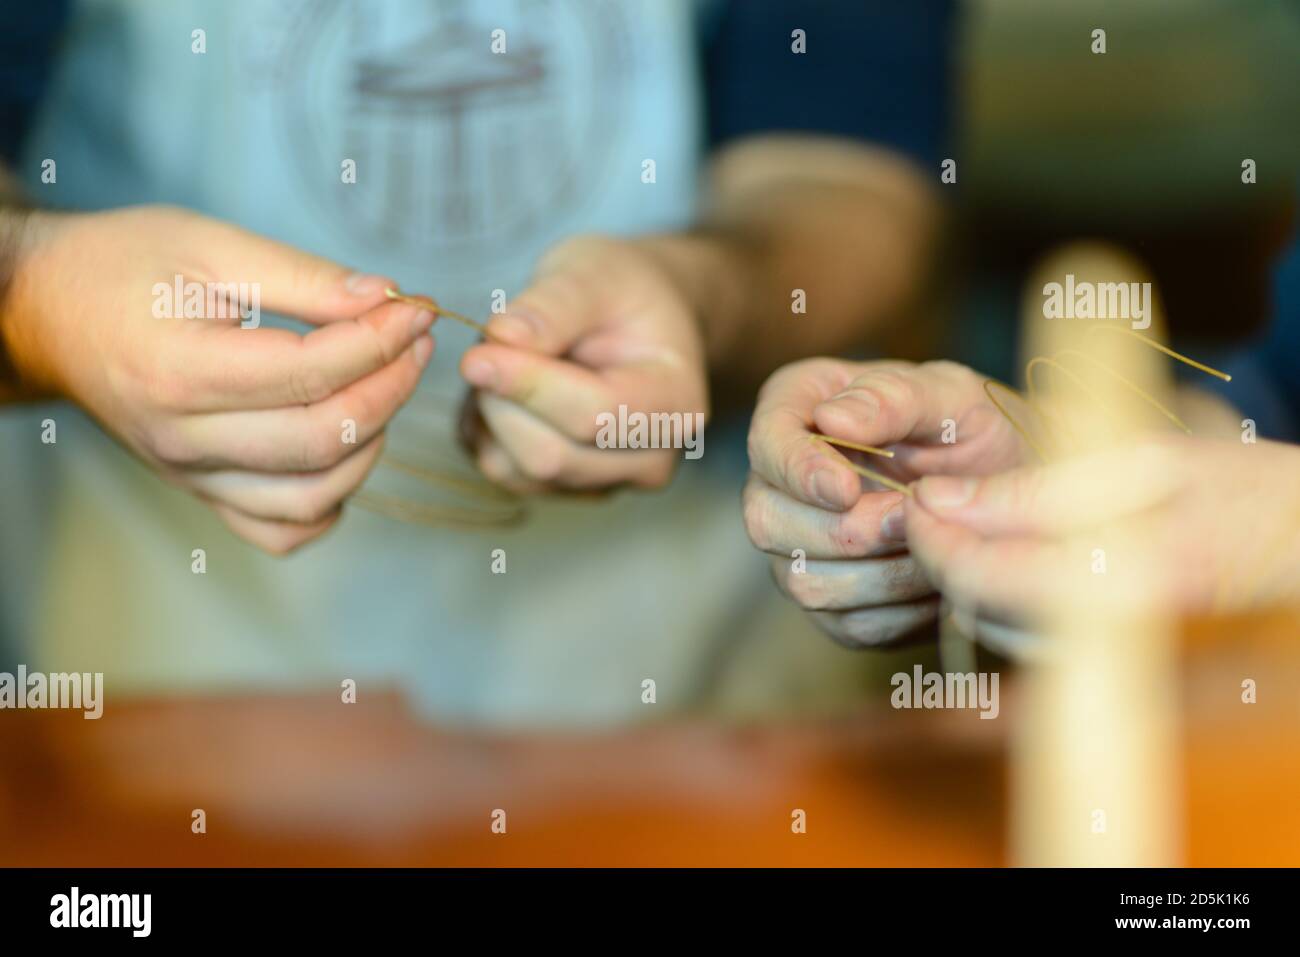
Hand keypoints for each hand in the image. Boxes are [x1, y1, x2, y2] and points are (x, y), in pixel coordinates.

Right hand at [2, 205, 432, 552]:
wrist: (45, 311)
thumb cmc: (122, 266)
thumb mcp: (209, 244)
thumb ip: (304, 277)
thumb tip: (386, 298)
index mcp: (181, 370)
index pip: (313, 373)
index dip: (382, 341)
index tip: (415, 308)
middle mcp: (184, 439)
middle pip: (322, 440)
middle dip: (390, 389)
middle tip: (414, 343)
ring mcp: (191, 476)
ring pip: (312, 499)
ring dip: (370, 447)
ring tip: (381, 387)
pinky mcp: (200, 491)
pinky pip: (280, 531)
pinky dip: (329, 504)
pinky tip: (345, 451)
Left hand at [458, 235, 708, 492]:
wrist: (638, 322)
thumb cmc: (623, 293)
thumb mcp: (595, 273)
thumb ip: (553, 305)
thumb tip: (501, 337)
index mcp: (676, 404)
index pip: (594, 415)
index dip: (528, 386)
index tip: (477, 354)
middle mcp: (651, 460)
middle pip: (551, 455)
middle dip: (503, 400)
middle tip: (489, 346)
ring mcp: (608, 482)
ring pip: (519, 470)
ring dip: (490, 415)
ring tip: (505, 361)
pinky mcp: (567, 489)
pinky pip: (504, 473)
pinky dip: (487, 432)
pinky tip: (504, 392)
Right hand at [743, 357, 1025, 646]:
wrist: (1010, 495)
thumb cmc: (973, 430)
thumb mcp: (948, 396)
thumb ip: (892, 398)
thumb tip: (832, 418)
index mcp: (797, 411)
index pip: (765, 445)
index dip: (798, 472)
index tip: (847, 489)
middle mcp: (780, 483)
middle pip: (767, 522)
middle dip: (845, 530)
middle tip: (912, 518)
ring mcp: (797, 548)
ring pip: (803, 582)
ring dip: (879, 574)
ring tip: (936, 544)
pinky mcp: (832, 602)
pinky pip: (846, 624)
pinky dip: (898, 610)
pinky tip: (934, 579)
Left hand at [905, 436, 1299, 628]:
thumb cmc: (1234, 489)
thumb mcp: (1137, 463)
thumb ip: (1030, 490)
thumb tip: (939, 498)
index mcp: (1112, 583)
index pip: (976, 577)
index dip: (930, 535)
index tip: (918, 494)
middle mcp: (1103, 636)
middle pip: (975, 607)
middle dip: (939, 553)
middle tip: (933, 500)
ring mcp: (1106, 654)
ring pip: (993, 625)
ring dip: (964, 574)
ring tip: (963, 517)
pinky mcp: (1106, 656)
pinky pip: (1025, 634)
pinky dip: (999, 593)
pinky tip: (1006, 549)